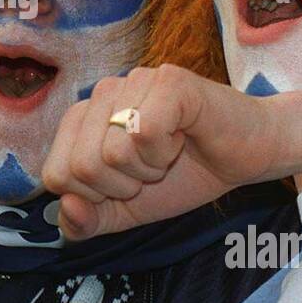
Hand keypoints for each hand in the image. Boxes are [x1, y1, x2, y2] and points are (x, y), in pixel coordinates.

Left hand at [41, 64, 287, 239]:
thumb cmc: (183, 175)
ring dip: (148, 171)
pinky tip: (182, 139)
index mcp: (83, 120)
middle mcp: (102, 93)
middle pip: (79, 167)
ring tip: (168, 153)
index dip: (94, 197)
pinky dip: (165, 153)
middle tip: (152, 170)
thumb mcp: (125, 211)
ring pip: (110, 153)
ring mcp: (133, 81)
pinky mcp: (167, 81)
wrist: (245, 157)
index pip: (55, 174)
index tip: (128, 184)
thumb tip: (67, 209)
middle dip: (121, 187)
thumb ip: (86, 221)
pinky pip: (143, 134)